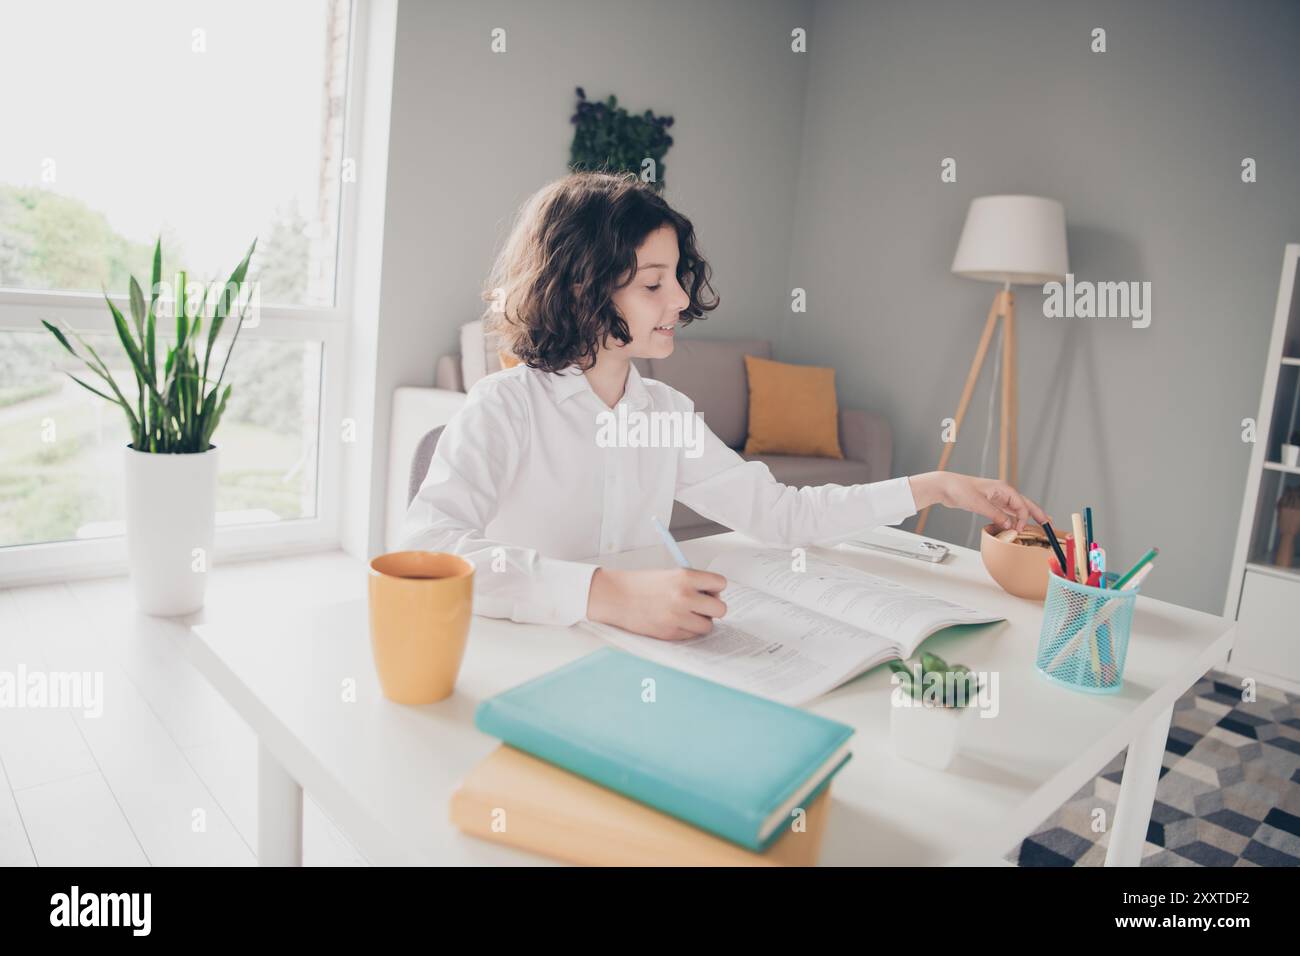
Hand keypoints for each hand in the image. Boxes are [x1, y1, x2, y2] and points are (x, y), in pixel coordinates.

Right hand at [586, 567, 727, 640]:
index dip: (715, 588)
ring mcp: (678, 617)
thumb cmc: (641, 585)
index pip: (721, 583)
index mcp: (685, 577)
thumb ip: (693, 583)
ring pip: (708, 626)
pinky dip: (687, 630)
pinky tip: (675, 621)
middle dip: (713, 608)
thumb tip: (714, 596)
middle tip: (701, 606)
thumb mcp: (670, 574)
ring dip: (701, 622)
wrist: (617, 597)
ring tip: (687, 615)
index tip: (709, 591)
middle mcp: (684, 597)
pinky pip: (692, 635)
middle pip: (720, 608)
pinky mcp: (671, 633)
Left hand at [908, 471, 1049, 532]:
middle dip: (1036, 513)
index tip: (1019, 530)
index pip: (1021, 505)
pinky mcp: (989, 503)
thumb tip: (1010, 525)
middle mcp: (1002, 492)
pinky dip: (1011, 518)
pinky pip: (1005, 512)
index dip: (1023, 519)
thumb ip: (996, 515)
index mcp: (1003, 488)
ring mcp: (996, 498)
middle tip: (1049, 523)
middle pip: (1024, 504)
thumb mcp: (979, 504)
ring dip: (1024, 517)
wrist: (945, 487)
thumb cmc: (960, 490)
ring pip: (1015, 509)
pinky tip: (1014, 525)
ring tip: (1036, 525)